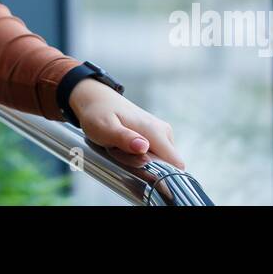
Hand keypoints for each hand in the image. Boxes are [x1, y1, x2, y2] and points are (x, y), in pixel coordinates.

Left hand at [69, 79, 184, 170]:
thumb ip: (124, 138)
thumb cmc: (98, 113)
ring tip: (118, 147)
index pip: (176, 165)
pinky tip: (122, 146)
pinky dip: (135, 157)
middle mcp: (163, 132)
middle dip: (142, 167)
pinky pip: (152, 156)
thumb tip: (143, 147)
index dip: (160, 174)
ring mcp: (160, 134)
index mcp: (156, 131)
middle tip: (119, 152)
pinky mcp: (154, 137)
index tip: (137, 167)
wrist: (96, 99)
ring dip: (136, 162)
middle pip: (164, 166)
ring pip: (157, 162)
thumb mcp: (105, 128)